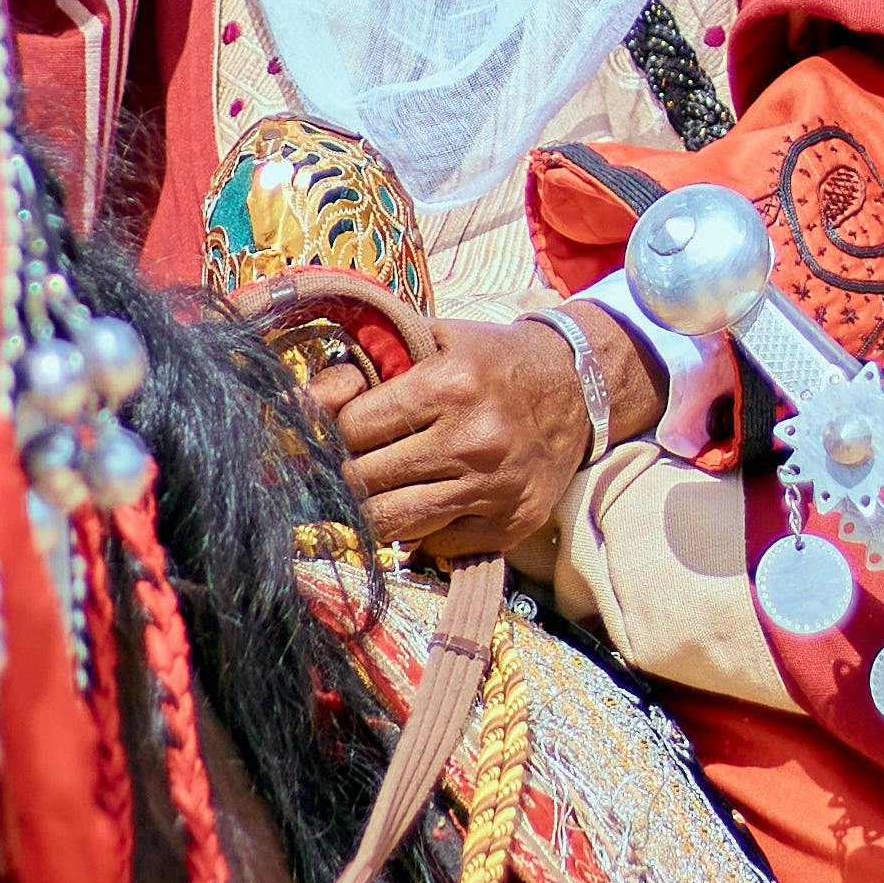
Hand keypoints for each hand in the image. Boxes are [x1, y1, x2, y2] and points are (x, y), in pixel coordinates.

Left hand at [322, 313, 656, 564]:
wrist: (577, 389)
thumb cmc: (491, 361)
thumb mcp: (434, 339)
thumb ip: (369, 360)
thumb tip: (306, 399)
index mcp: (450, 385)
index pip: (354, 428)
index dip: (333, 432)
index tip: (335, 433)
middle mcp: (472, 441)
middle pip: (366, 480)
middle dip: (345, 474)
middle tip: (340, 468)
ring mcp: (493, 489)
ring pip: (394, 523)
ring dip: (372, 510)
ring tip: (371, 492)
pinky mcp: (508, 524)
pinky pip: (436, 543)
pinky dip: (420, 529)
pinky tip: (425, 502)